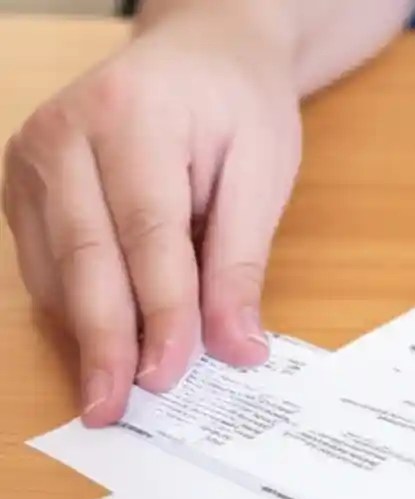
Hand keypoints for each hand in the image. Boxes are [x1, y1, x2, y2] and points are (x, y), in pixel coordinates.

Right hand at [3, 4, 301, 425]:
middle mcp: (66, 134)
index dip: (160, 311)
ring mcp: (34, 157)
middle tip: (116, 407)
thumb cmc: (239, 106)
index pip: (147, 233)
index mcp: (134, 116)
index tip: (171, 374)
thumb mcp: (263, 171)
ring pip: (57, 266)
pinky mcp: (25, 182)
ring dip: (86, 335)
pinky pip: (47, 261)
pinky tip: (100, 348)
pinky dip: (75, 308)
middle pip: (86, 256)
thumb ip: (242, 259)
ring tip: (109, 394)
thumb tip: (237, 346)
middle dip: (106, 340)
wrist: (201, 50)